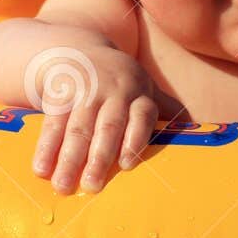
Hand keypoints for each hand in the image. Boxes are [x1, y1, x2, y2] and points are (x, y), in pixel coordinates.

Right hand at [26, 45, 170, 194]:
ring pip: (77, 128)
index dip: (134, 139)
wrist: (78, 50)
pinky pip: (52, 123)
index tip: (126, 165)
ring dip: (68, 159)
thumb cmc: (119, 81)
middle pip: (106, 126)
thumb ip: (165, 107)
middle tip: (91, 187)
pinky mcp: (59, 94)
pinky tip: (40, 169)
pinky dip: (45, 147)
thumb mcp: (144, 87)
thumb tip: (197, 128)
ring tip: (62, 186)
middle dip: (98, 157)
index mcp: (138, 93)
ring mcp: (84, 92)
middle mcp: (113, 92)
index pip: (141, 116)